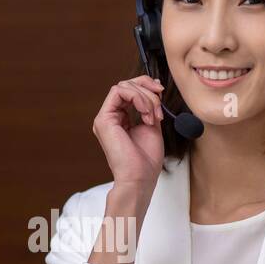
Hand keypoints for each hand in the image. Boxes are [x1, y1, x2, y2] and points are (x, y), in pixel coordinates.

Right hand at [91, 75, 165, 193]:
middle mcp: (110, 117)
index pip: (130, 90)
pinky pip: (119, 92)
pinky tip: (145, 114)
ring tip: (153, 116)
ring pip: (124, 86)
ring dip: (145, 97)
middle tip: (159, 109)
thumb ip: (150, 107)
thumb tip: (155, 86)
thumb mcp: (152, 126)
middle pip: (127, 85)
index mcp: (120, 119)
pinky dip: (137, 98)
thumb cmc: (146, 160)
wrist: (140, 178)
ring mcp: (105, 118)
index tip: (161, 92)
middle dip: (148, 91)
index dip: (147, 86)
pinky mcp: (103, 120)